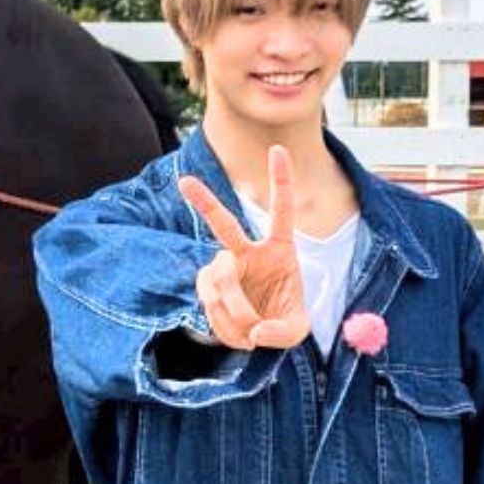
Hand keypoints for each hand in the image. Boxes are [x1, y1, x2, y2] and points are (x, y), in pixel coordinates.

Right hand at [176, 145, 309, 350]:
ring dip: (236, 310)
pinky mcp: (208, 287)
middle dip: (204, 202)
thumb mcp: (297, 330)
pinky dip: (223, 321)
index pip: (281, 210)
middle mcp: (247, 253)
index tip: (277, 149)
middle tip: (185, 181)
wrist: (260, 333)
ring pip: (221, 281)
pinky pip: (210, 299)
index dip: (281, 180)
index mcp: (280, 250)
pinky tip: (235, 332)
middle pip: (224, 224)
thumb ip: (284, 332)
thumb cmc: (282, 321)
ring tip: (251, 331)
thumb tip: (256, 331)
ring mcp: (224, 269)